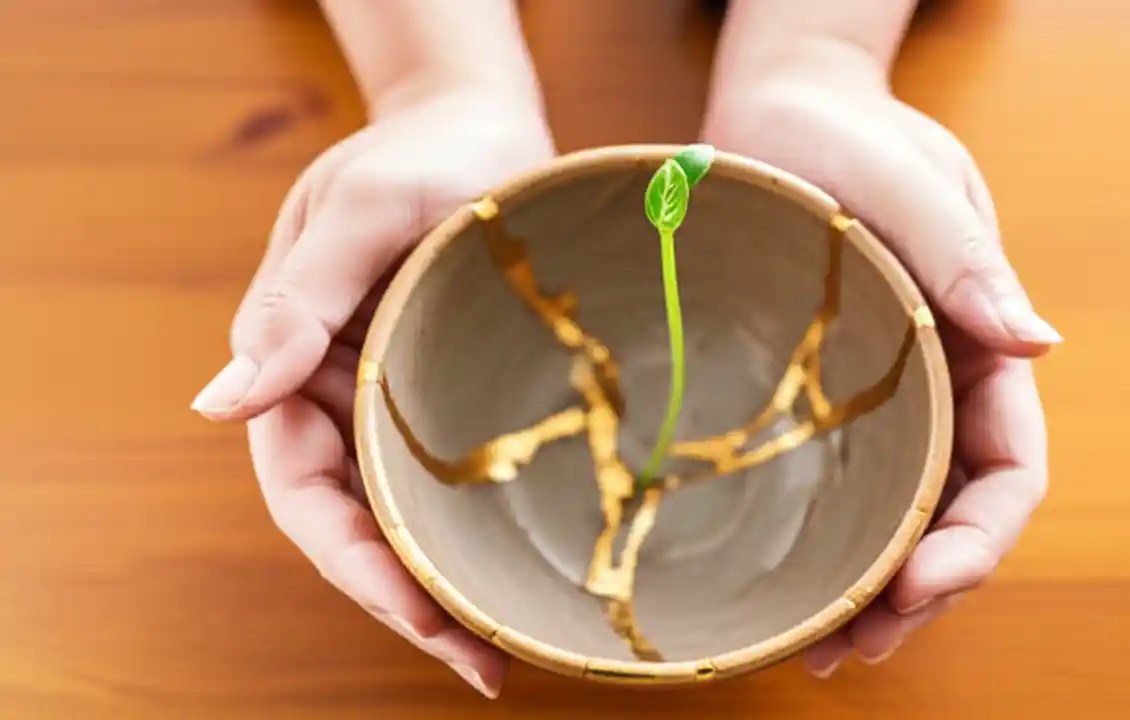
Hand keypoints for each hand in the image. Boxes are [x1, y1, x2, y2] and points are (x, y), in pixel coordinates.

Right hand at [192, 89, 553, 697]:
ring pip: (410, 512)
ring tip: (513, 642)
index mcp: (295, 365)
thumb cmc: (420, 155)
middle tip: (489, 660)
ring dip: (449, 581)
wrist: (481, 128)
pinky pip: (458, 476)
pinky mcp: (454, 396)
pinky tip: (527, 567)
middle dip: (411, 600)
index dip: (355, 563)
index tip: (421, 618)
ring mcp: (398, 402)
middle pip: (361, 522)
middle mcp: (342, 398)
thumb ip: (295, 303)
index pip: (305, 490)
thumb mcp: (360, 213)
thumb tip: (218, 409)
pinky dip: (480, 528)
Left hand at [704, 55, 1058, 674]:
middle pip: (949, 520)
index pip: (1010, 473)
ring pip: (889, 523)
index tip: (921, 583)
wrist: (780, 120)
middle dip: (916, 595)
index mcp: (980, 356)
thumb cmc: (854, 140)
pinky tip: (785, 597)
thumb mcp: (916, 186)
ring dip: (867, 595)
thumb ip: (970, 262)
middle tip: (855, 646)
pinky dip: (816, 551)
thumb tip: (1039, 346)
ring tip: (819, 651)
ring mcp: (870, 408)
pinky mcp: (807, 409)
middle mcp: (932, 396)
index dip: (978, 541)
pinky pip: (825, 494)